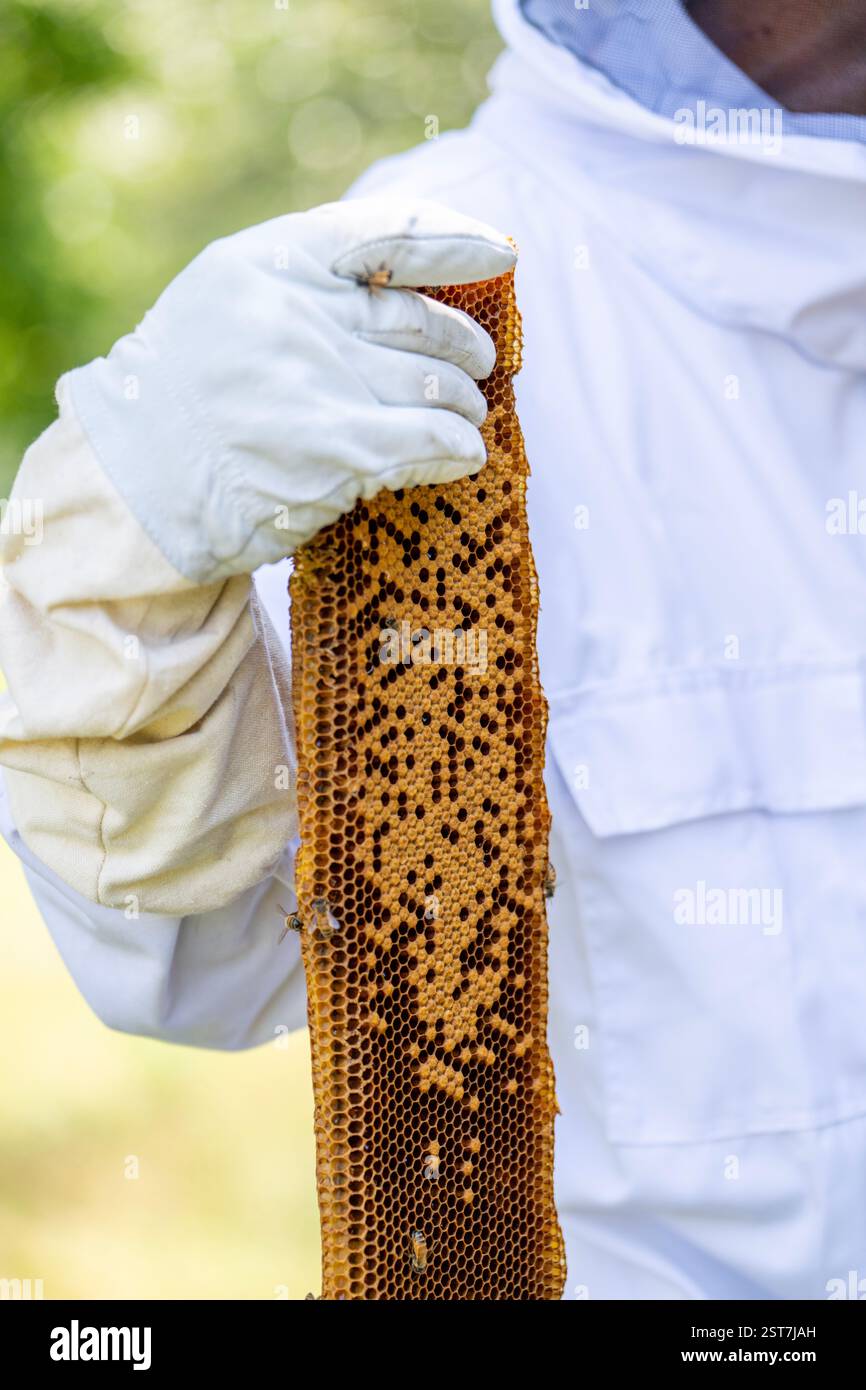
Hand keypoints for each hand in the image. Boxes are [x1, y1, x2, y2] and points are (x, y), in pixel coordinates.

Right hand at [67, 198, 515, 583]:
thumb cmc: (185, 391)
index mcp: (274, 261)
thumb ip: (306, 281)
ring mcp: (324, 381)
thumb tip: (401, 283)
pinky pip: (434, 441)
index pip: (389, 231)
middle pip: (420, 322)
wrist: (139, 477)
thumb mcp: (228, 297)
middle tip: (477, 364)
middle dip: (463, 345)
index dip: (457, 238)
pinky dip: (459, 448)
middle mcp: (304, 313)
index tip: (499, 253)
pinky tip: (466, 455)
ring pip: (436, 385)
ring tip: (466, 415)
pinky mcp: (342, 450)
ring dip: (464, 404)